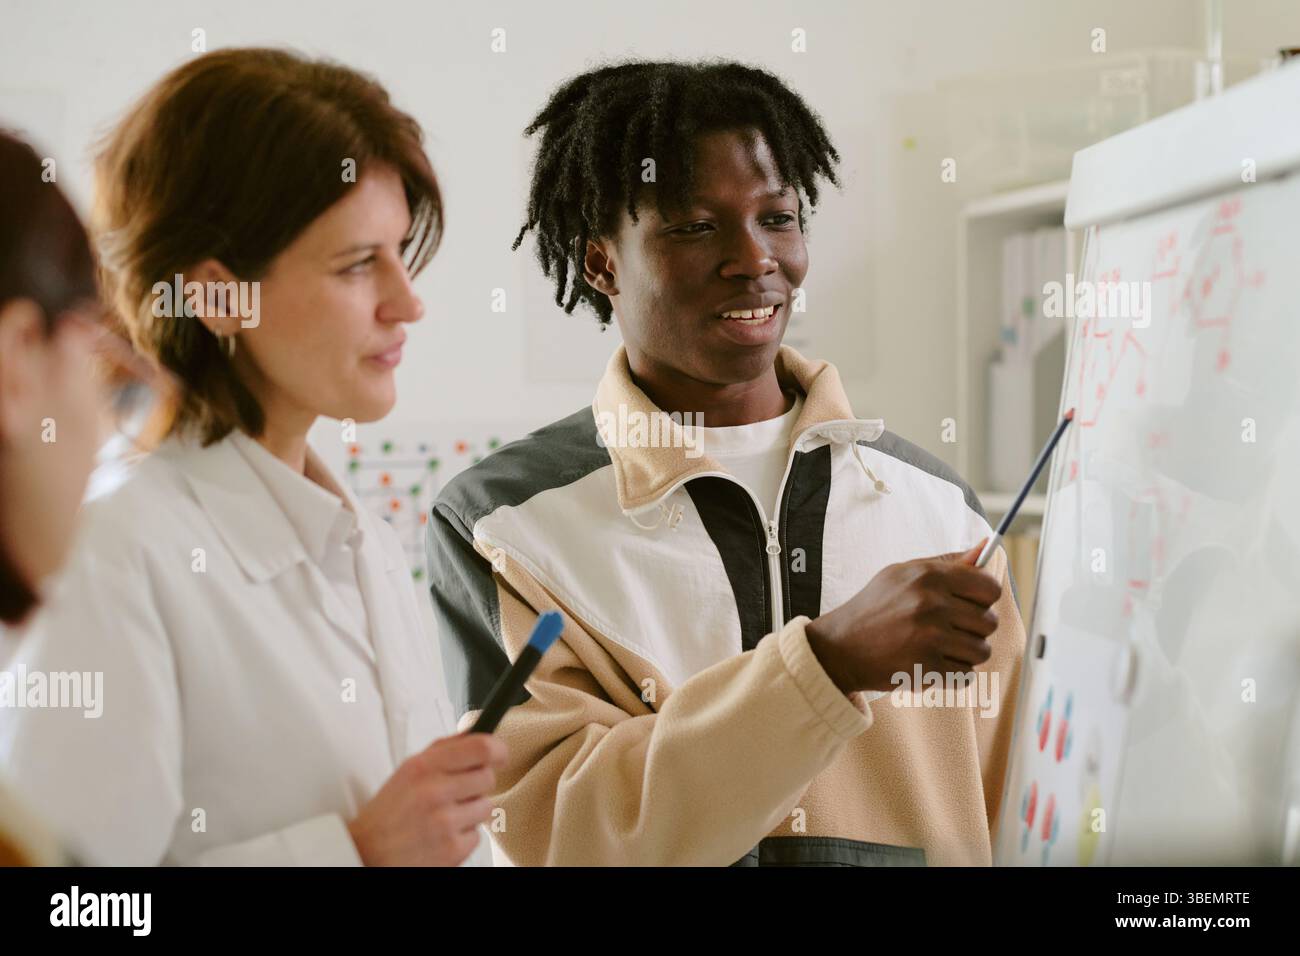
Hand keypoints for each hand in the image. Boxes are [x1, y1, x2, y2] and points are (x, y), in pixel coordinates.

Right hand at [347, 732, 506, 865]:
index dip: (498, 749)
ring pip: (486, 807)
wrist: (365, 854)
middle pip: (488, 777)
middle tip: (459, 792)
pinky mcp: (452, 850)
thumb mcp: (409, 771)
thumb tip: (478, 731)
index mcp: (423, 767)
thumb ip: (444, 750)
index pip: (480, 747)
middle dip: (478, 784)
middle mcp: (434, 792)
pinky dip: (463, 836)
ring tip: (445, 817)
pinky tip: (442, 836)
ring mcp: (444, 822)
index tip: (500, 754)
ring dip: (471, 812)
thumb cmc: (390, 811)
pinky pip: (478, 836)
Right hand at [806, 540, 1001, 693]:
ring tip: (939, 648)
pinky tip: (932, 664)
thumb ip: (948, 562)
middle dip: (974, 629)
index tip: (973, 604)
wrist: (840, 647)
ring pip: (982, 650)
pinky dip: (953, 675)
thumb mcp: (905, 574)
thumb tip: (987, 545)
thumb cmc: (875, 607)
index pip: (989, 587)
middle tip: (949, 630)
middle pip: (989, 622)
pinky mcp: (926, 668)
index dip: (986, 598)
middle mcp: (931, 604)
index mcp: (929, 575)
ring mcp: (929, 637)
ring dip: (964, 654)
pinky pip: (966, 676)